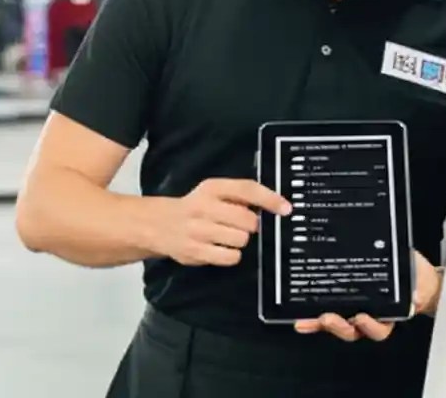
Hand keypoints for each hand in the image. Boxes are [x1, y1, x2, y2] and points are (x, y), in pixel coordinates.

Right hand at [155, 178, 291, 266]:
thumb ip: (239, 195)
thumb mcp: (213, 192)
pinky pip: (230, 257)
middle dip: (250, 225)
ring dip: (240, 240)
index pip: (246, 189)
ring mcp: (198, 230)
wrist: (158, 224)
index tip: (286, 209)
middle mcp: (204, 207)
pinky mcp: (195, 251)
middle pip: (248, 219)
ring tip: (227, 236)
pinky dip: (231, 255)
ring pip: (241, 240)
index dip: (270, 199)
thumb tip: (275, 205)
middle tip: (240, 225)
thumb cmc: (195, 207)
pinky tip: (221, 249)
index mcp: (211, 188)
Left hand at [294, 251, 440, 340]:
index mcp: (388, 315)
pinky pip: (326, 306)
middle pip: (351, 329)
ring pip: (336, 322)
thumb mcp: (419, 280)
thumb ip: (418, 286)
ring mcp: (353, 308)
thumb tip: (416, 294)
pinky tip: (299, 311)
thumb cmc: (415, 279)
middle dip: (338, 326)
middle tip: (327, 318)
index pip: (378, 328)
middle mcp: (368, 315)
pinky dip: (312, 311)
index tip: (362, 318)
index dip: (370, 327)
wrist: (414, 272)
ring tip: (306, 319)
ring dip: (320, 323)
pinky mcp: (341, 297)